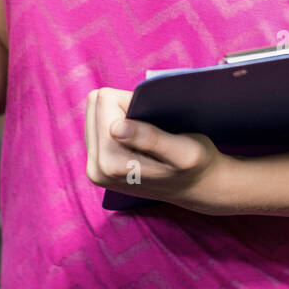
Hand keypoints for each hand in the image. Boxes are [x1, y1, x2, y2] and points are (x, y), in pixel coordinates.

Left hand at [84, 86, 226, 214]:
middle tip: (150, 127)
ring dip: (118, 114)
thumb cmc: (195, 165)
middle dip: (122, 106)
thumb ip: (150, 139)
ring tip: (144, 134)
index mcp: (112, 162)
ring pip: (93, 111)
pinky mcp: (95, 164)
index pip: (105, 100)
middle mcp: (96, 168)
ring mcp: (93, 168)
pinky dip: (115, 123)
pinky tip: (135, 139)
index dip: (132, 100)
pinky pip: (95, 123)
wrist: (195, 188)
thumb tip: (114, 128)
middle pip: (95, 104)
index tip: (153, 119)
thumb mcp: (184, 151)